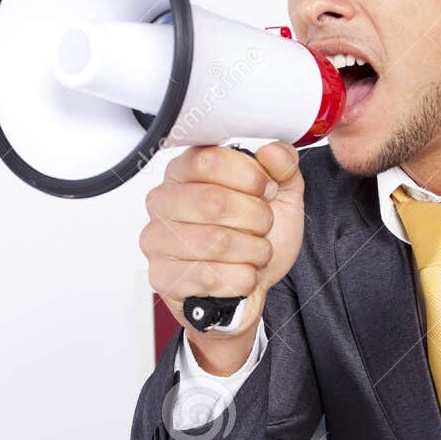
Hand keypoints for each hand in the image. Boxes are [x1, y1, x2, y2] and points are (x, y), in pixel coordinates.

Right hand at [140, 142, 304, 375]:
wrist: (250, 286)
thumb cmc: (254, 237)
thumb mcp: (281, 195)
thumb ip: (283, 166)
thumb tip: (274, 153)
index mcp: (185, 171)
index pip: (210, 160)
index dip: (250, 176)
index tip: (267, 189)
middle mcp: (163, 202)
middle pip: (213, 201)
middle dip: (256, 219)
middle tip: (263, 226)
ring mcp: (157, 240)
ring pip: (216, 242)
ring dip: (253, 251)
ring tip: (255, 252)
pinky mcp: (162, 277)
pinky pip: (211, 277)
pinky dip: (242, 278)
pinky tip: (241, 274)